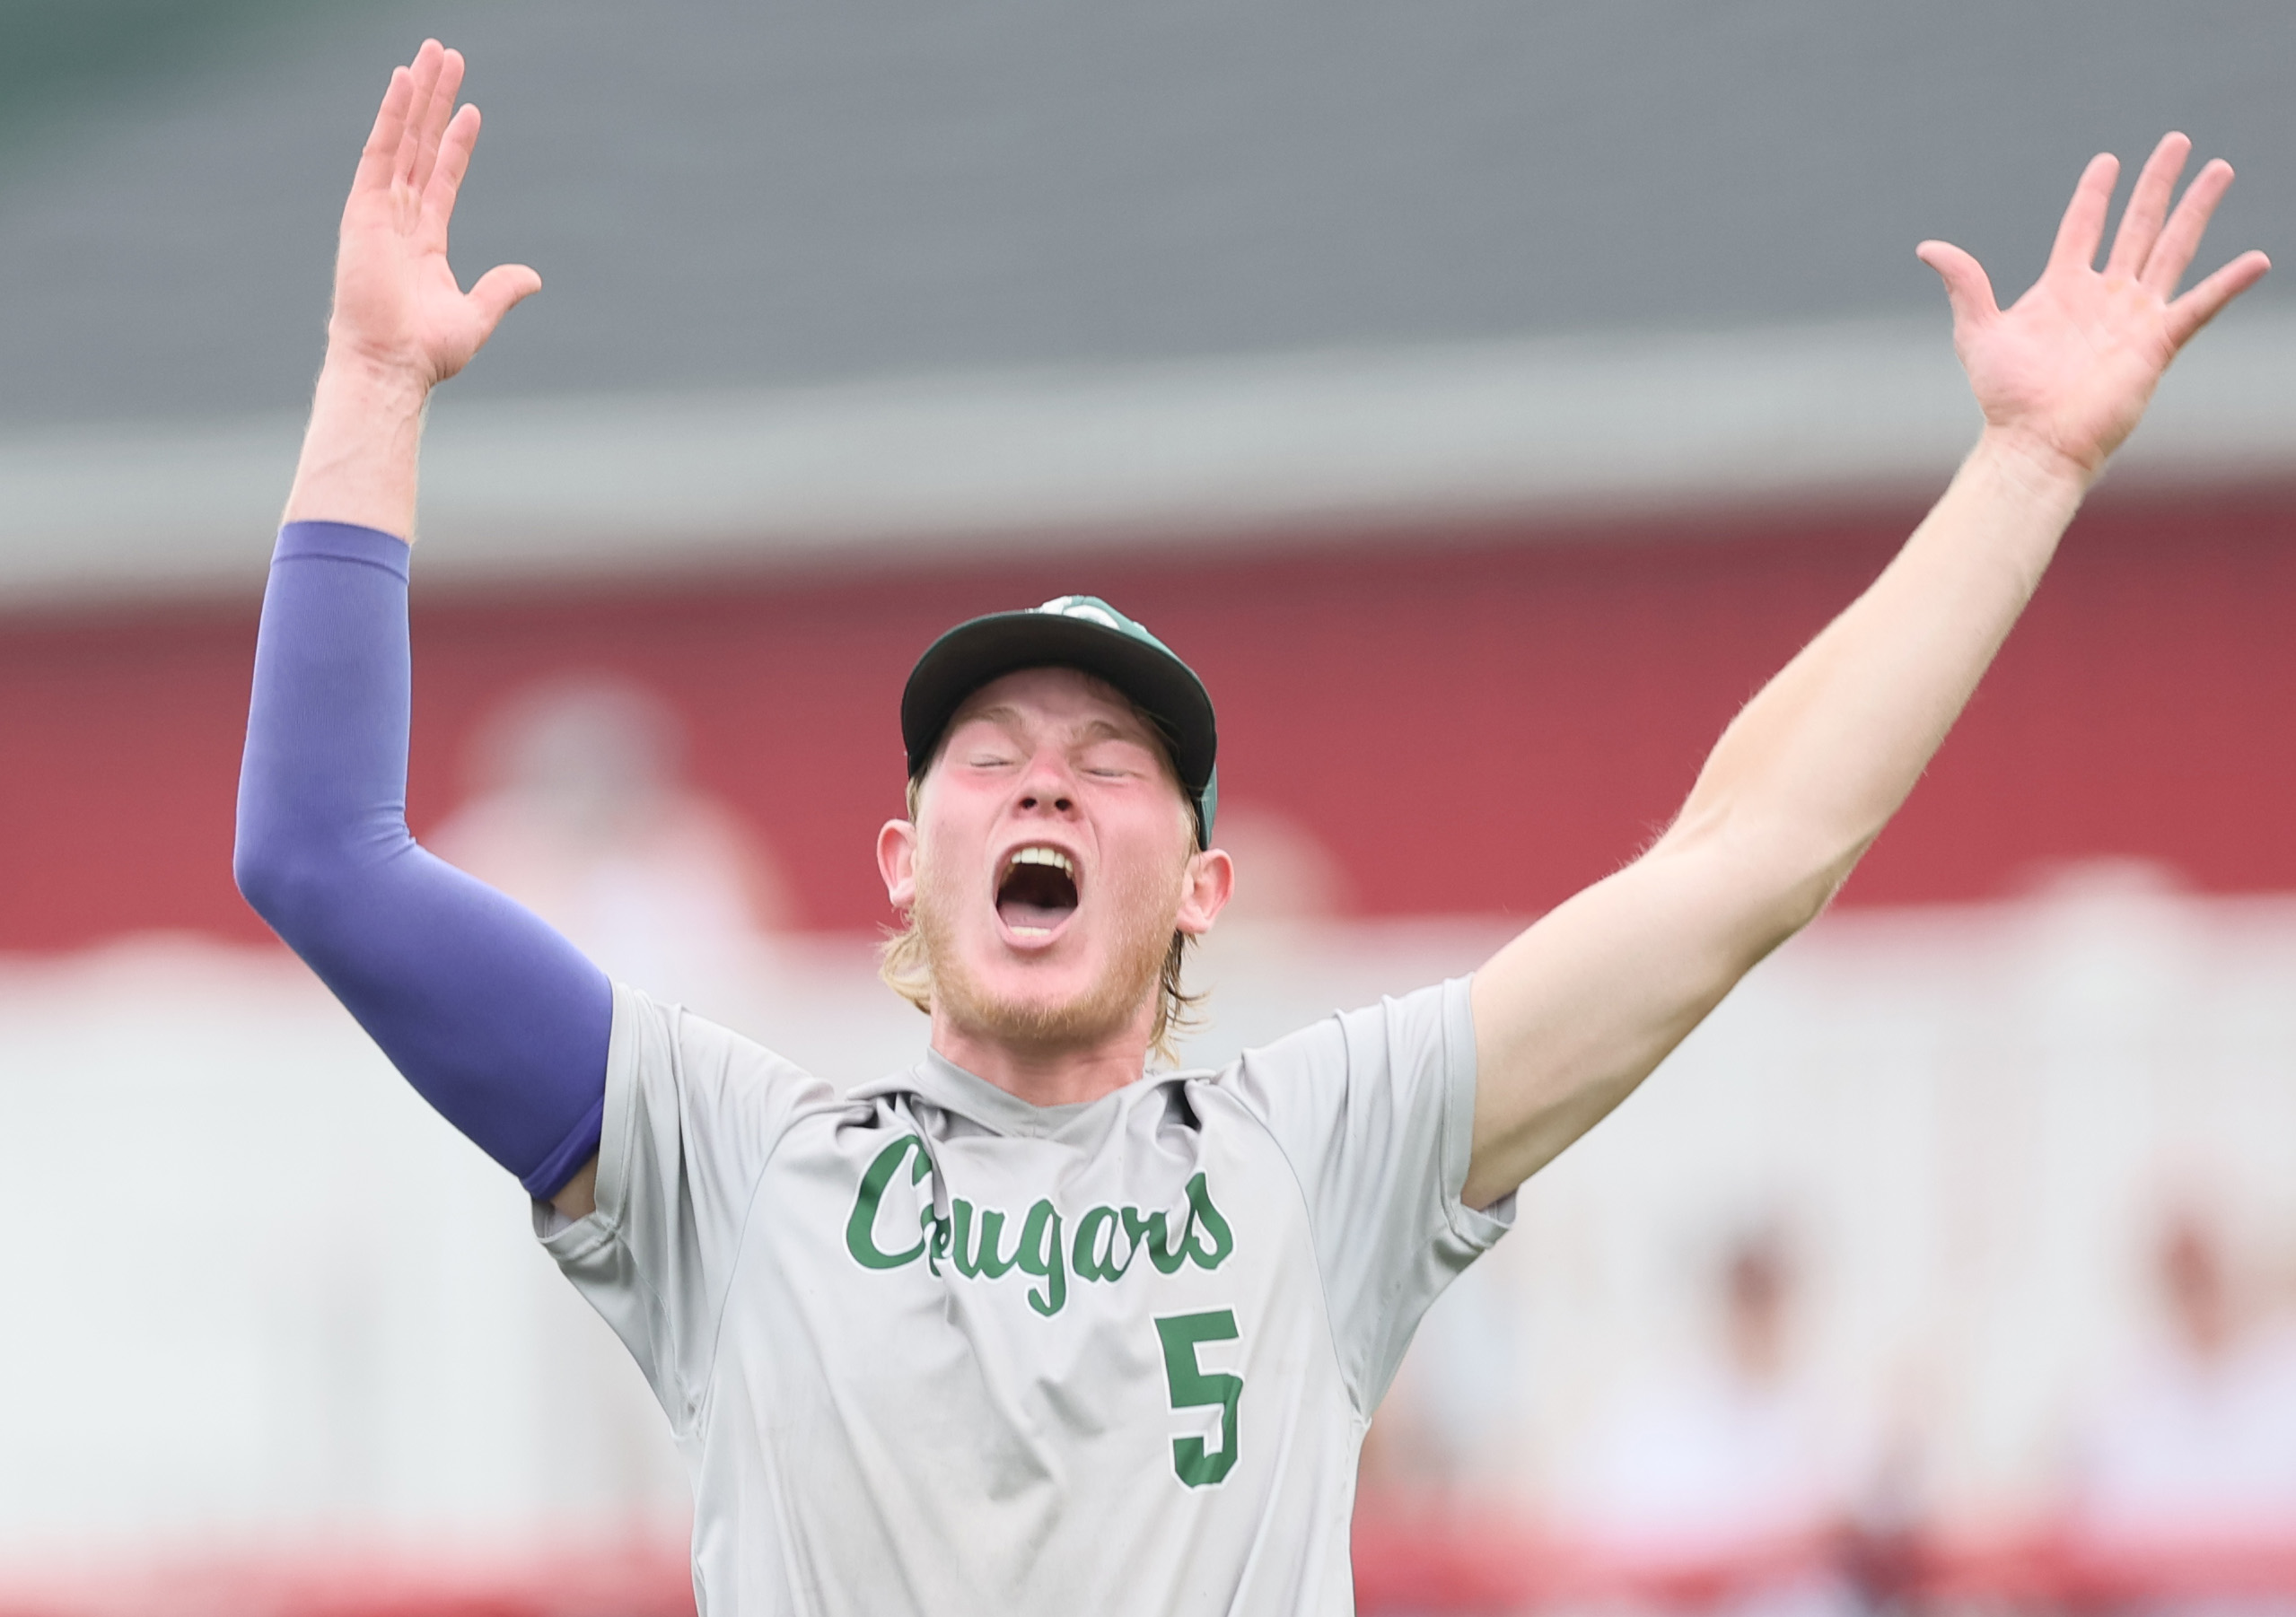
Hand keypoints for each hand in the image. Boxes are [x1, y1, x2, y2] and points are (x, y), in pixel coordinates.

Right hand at [326, 40, 539, 392]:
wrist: (391, 363)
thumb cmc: (424, 351)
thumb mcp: (476, 316)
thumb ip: (501, 290)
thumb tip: (533, 277)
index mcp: (425, 240)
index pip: (443, 177)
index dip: (457, 142)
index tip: (471, 109)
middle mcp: (400, 217)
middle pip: (421, 145)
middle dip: (436, 101)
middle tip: (447, 58)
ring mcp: (380, 209)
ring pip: (402, 137)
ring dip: (417, 94)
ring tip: (432, 53)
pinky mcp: (363, 208)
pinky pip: (380, 150)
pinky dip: (391, 114)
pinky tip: (404, 80)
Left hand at [1917, 133, 2268, 485]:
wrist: (2035, 440)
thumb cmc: (2004, 395)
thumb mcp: (1978, 331)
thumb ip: (1964, 284)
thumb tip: (1927, 247)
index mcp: (2062, 287)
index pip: (2082, 226)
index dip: (2095, 193)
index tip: (2107, 160)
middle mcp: (2103, 296)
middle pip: (2137, 225)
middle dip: (2157, 183)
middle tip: (2177, 140)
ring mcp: (2133, 316)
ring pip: (2172, 249)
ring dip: (2196, 209)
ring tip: (2219, 169)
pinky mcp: (2157, 343)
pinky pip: (2200, 306)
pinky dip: (2228, 284)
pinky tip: (2256, 260)